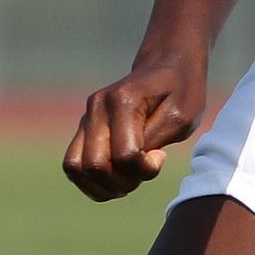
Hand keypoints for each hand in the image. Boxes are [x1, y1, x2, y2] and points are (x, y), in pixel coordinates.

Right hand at [62, 47, 206, 200]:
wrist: (166, 67)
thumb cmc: (180, 92)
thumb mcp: (182, 116)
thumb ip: (156, 141)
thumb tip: (131, 163)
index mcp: (123, 100)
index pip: (124, 155)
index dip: (145, 169)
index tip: (160, 156)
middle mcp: (97, 107)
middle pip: (94, 166)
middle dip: (123, 181)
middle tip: (144, 172)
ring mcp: (86, 117)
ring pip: (75, 168)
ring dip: (103, 186)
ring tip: (128, 179)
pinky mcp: (83, 129)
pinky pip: (72, 166)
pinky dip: (92, 183)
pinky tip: (116, 179)